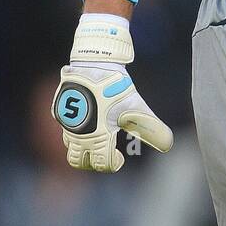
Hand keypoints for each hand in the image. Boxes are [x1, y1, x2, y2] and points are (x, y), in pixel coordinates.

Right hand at [52, 14, 173, 171]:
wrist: (95, 61)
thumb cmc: (116, 87)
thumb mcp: (138, 108)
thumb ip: (153, 130)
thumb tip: (167, 146)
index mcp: (97, 137)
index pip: (101, 164)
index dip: (112, 165)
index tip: (120, 156)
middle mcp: (77, 133)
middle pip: (77, 161)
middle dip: (91, 161)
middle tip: (104, 151)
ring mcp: (65, 121)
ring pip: (69, 143)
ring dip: (83, 144)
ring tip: (98, 134)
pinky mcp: (57, 109)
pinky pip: (64, 125)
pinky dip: (75, 127)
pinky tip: (88, 117)